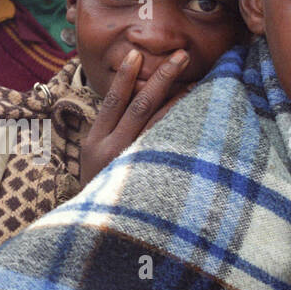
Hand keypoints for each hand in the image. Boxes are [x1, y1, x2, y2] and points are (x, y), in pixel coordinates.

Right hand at [80, 48, 190, 184]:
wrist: (98, 235)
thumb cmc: (100, 195)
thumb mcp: (92, 165)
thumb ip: (107, 137)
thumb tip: (128, 105)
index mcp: (93, 144)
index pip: (111, 102)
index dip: (124, 77)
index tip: (137, 54)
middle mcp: (111, 151)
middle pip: (139, 105)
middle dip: (161, 77)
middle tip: (181, 55)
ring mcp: (132, 164)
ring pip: (159, 123)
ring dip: (179, 98)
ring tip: (196, 79)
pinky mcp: (151, 177)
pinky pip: (170, 145)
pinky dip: (183, 126)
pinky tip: (198, 113)